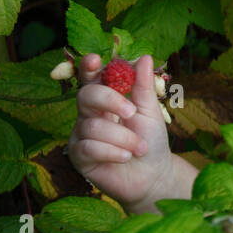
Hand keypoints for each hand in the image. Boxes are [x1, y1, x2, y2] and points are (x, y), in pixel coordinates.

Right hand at [65, 53, 171, 209]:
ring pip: (93, 126)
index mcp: (106, 99)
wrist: (153, 175)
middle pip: (86, 95)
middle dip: (110, 101)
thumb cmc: (151, 141)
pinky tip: (125, 158)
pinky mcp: (79, 156)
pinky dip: (112, 152)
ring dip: (123, 138)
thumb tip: (143, 57)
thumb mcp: (150, 112)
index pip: (92, 78)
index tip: (94, 59)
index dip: (88, 67)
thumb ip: (144, 86)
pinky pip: (89, 147)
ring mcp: (81, 134)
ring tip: (139, 149)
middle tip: (132, 113)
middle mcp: (89, 113)